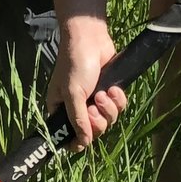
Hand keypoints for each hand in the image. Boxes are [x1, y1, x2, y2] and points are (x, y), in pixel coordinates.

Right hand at [46, 17, 127, 150]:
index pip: (68, 135)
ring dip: (108, 108)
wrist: (91, 39)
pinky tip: (113, 88)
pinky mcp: (110, 94)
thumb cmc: (75, 64)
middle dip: (97, 121)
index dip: (77, 141)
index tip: (84, 141)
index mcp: (61, 109)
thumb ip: (78, 119)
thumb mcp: (73, 93)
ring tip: (104, 92)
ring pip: (108, 120)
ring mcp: (95, 101)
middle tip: (94, 107)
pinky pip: (118, 108)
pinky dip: (118, 100)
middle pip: (93, 131)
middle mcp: (78, 108)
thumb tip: (83, 143)